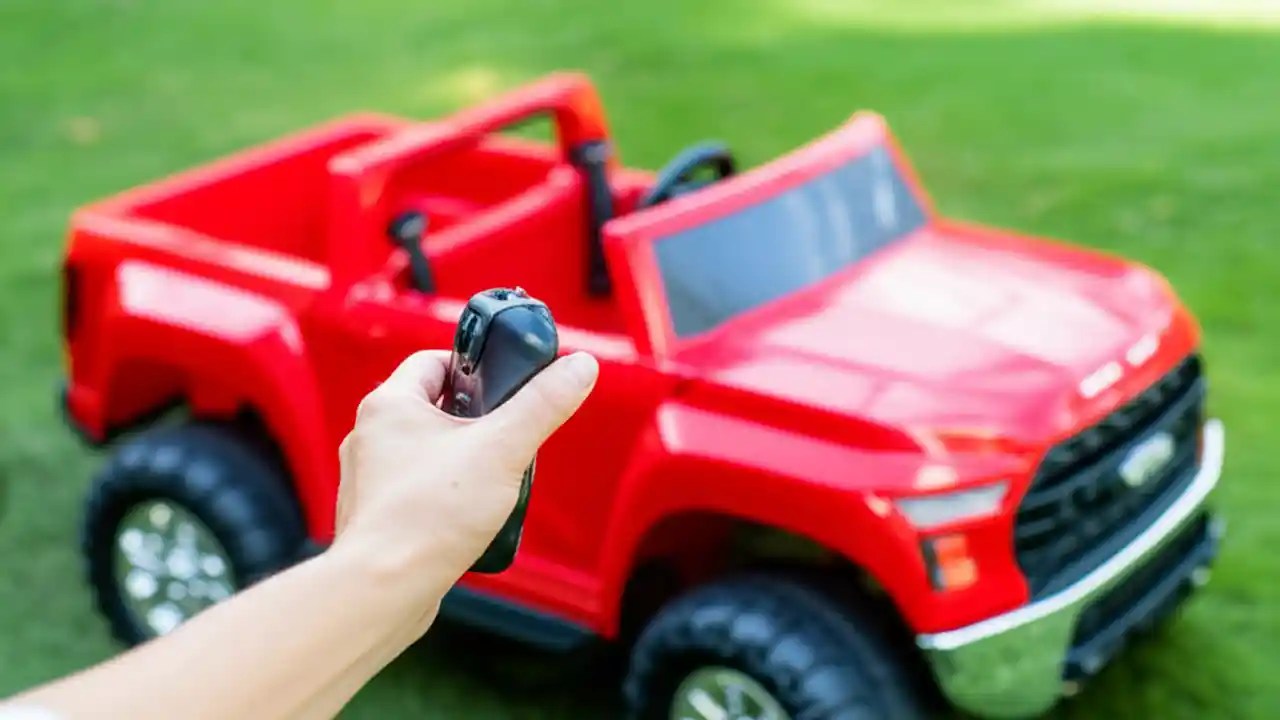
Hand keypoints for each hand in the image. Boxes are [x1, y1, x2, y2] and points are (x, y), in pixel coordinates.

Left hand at [332, 350, 598, 600]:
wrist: (381, 591)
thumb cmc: (429, 515)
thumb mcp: (502, 450)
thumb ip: (543, 405)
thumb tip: (580, 366)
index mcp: (389, 405)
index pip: (434, 361)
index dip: (476, 367)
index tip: (509, 384)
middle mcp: (370, 438)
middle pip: (435, 409)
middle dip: (477, 422)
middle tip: (511, 438)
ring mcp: (369, 481)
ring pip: (427, 454)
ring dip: (462, 462)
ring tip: (496, 483)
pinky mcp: (376, 520)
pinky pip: (418, 494)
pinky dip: (445, 499)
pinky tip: (470, 519)